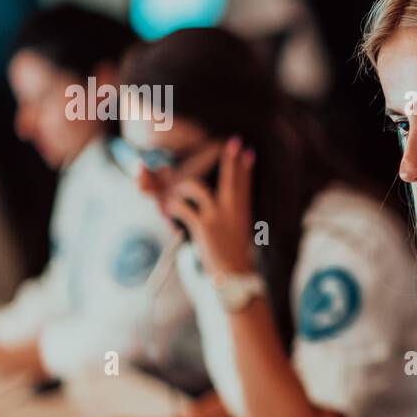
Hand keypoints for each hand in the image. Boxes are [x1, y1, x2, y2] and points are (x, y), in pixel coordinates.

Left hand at [164, 136, 255, 275]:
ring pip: (196, 188)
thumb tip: (231, 196)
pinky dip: (173, 208)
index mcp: (242, 210)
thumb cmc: (233, 250)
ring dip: (183, 188)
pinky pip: (182, 208)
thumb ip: (234, 210)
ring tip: (177, 194)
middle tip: (232, 143)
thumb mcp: (239, 228)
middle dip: (230, 160)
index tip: (247, 150)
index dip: (244, 166)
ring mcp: (217, 216)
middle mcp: (231, 209)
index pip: (244, 182)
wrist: (233, 274)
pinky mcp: (202, 226)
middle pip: (230, 178)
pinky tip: (169, 212)